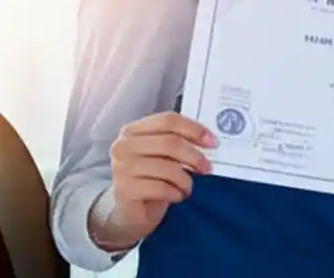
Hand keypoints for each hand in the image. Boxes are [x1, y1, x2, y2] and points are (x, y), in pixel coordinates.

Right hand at [94, 112, 216, 247]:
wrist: (129, 213)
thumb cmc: (149, 179)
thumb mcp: (161, 156)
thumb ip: (178, 142)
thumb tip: (209, 140)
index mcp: (133, 130)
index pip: (168, 120)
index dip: (193, 129)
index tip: (212, 142)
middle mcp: (123, 146)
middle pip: (169, 143)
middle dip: (194, 156)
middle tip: (207, 168)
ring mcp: (122, 168)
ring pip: (168, 168)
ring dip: (185, 180)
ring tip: (187, 187)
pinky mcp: (125, 190)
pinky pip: (162, 188)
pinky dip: (176, 193)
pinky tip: (176, 196)